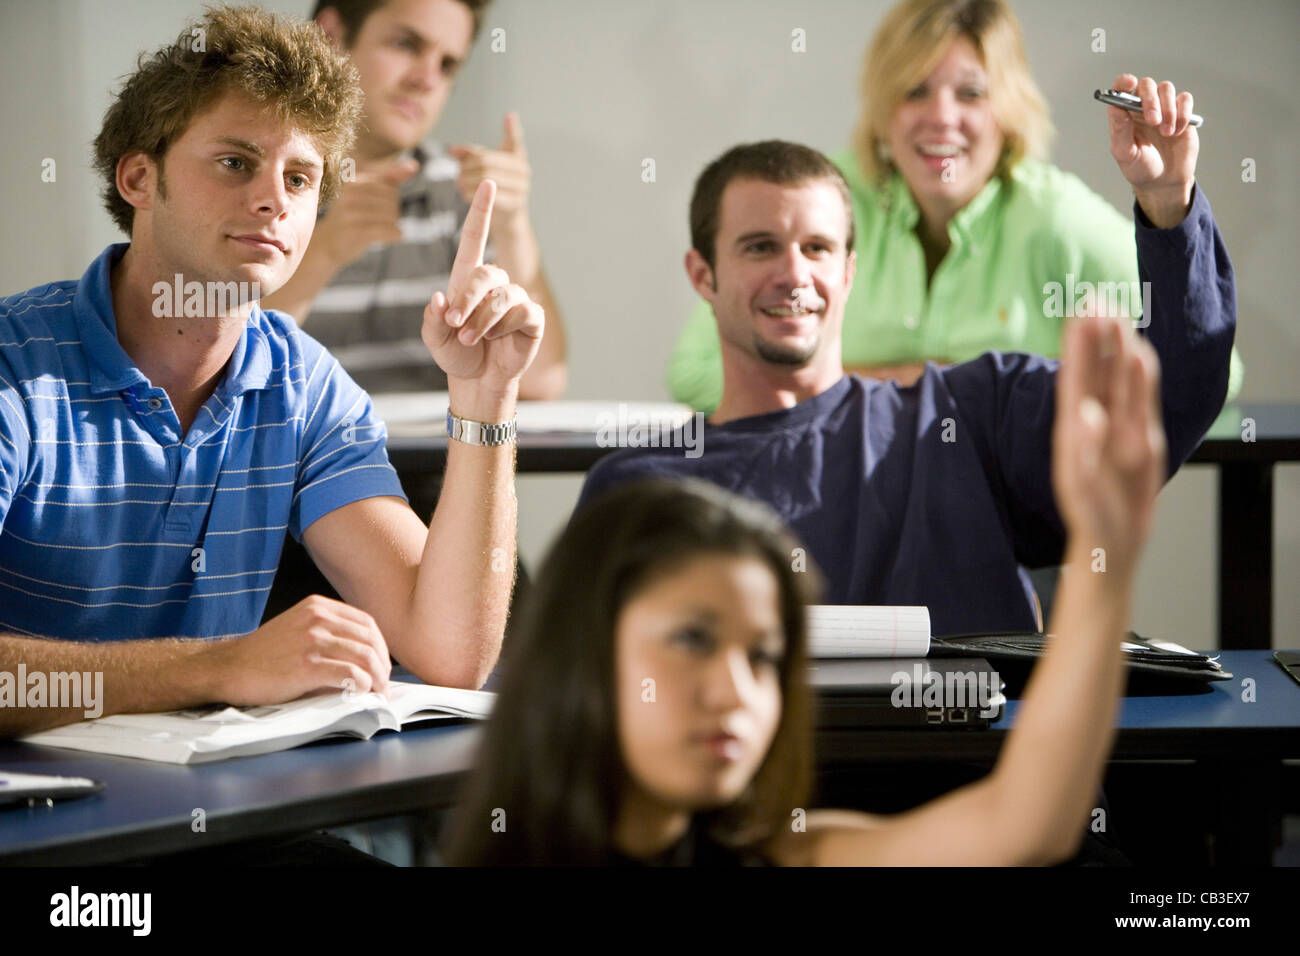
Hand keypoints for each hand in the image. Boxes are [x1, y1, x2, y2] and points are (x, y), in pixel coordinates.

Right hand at [204, 595, 391, 705]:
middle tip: (383, 684)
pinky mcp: (307, 665)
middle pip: (370, 640)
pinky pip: (350, 674)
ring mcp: (313, 640)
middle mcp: (318, 618)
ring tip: (377, 694)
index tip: (382, 664)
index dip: (381, 645)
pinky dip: (363, 685)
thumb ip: (327, 633)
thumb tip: (362, 657)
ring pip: (365, 657)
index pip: (366, 623)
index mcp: (318, 606)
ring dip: (377, 679)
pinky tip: (361, 694)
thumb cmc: (263, 655)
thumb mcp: (298, 628)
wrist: (228, 668)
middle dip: (383, 665)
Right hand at [312, 156, 419, 269]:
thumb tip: (415, 164)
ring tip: (383, 229)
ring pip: (391, 216)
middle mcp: (351, 193)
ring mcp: (351, 212)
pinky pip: (386, 231)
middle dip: (394, 211)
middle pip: (392, 198)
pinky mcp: (355, 231)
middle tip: (383, 220)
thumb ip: (389, 178)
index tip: (398, 191)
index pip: (387, 180)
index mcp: (353, 180)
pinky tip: (395, 236)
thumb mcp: (366, 193)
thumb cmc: (352, 216)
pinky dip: (395, 235)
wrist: (327, 243)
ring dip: (393, 225)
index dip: (393, 193)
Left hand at [421, 180, 544, 394]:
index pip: (476, 236)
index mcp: (468, 278)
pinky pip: (521, 312)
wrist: (477, 380)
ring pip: (502, 297)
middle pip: (486, 273)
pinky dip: (504, 327)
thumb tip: (439, 299)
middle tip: (455, 325)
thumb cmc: (456, 353)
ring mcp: (515, 297)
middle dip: (468, 300)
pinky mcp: (531, 316)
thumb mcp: (434, 338)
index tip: (485, 181)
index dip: (481, 209)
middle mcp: (494, 283)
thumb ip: (432, 319)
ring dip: (482, 321)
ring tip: (471, 340)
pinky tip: (497, 339)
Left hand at [449, 113, 531, 234]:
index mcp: (516, 155)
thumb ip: (468, 155)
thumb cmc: (494, 186)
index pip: (515, 140)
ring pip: (485, 178)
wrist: (507, 217)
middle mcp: (522, 169)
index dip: (512, 129)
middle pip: (486, 161)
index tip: (510, 115)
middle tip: (457, 174)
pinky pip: (488, 195)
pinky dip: (471, 194)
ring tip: (459, 183)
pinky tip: (465, 194)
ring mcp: (521, 187)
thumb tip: (452, 149)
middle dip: (467, 167)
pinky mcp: (515, 203)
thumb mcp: (482, 167)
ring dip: (466, 181)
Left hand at [1052, 314, 1165, 576]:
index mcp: (1072, 429)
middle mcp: (1095, 423)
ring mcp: (1120, 430)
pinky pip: (1142, 403)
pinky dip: (1142, 380)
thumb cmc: (1090, 515)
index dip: (1078, 345)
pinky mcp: (1142, 441)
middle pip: (1098, 372)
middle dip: (1099, 337)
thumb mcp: (1082, 485)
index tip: (1079, 311)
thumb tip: (1085, 412)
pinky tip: (1142, 355)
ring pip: (1121, 382)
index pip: (1075, 378)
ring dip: (1121, 351)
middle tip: (1099, 298)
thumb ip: (1084, 448)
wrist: (1112, 542)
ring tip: (1120, 318)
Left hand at [1106, 73, 1197, 225]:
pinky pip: (1185, 99)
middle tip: (1153, 121)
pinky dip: (1183, 113)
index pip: (1121, 88)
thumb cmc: (1140, 168)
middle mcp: (1143, 107)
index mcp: (1125, 114)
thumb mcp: (1125, 154)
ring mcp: (1164, 108)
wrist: (1164, 181)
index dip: (1124, 81)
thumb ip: (1120, 130)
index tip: (1129, 83)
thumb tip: (1115, 106)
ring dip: (1168, 110)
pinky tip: (1177, 131)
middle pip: (1147, 84)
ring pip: (1167, 88)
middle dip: (1151, 100)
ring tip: (1166, 133)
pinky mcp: (1182, 113)